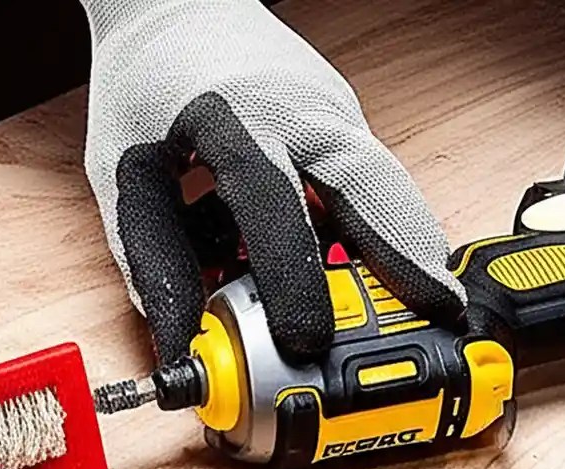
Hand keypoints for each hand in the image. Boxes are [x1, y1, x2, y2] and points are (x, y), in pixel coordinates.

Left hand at [79, 0, 467, 363]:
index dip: (291, 274)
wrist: (175, 8)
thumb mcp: (125, 170)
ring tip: (435, 307)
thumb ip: (151, 255)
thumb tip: (181, 339)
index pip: (271, 201)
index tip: (305, 338)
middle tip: (440, 314)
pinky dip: (381, 229)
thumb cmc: (147, 85)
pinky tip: (383, 275)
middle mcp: (297, 109)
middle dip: (404, 252)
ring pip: (387, 183)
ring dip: (408, 244)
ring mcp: (332, 110)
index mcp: (233, 115)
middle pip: (370, 181)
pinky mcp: (345, 123)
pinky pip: (370, 183)